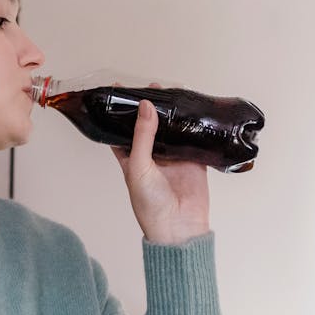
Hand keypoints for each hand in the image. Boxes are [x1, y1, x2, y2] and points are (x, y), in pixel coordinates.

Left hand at [113, 97, 210, 244]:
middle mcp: (152, 156)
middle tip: (153, 87)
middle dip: (151, 107)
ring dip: (172, 114)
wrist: (178, 228)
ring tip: (173, 92)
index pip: (121, 130)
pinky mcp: (193, 161)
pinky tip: (194, 110)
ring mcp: (173, 158)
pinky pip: (193, 139)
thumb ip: (142, 136)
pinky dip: (194, 126)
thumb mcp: (138, 167)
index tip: (120, 90)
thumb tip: (145, 106)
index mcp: (131, 159)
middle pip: (149, 125)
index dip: (120, 111)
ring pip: (172, 129)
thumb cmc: (150, 205)